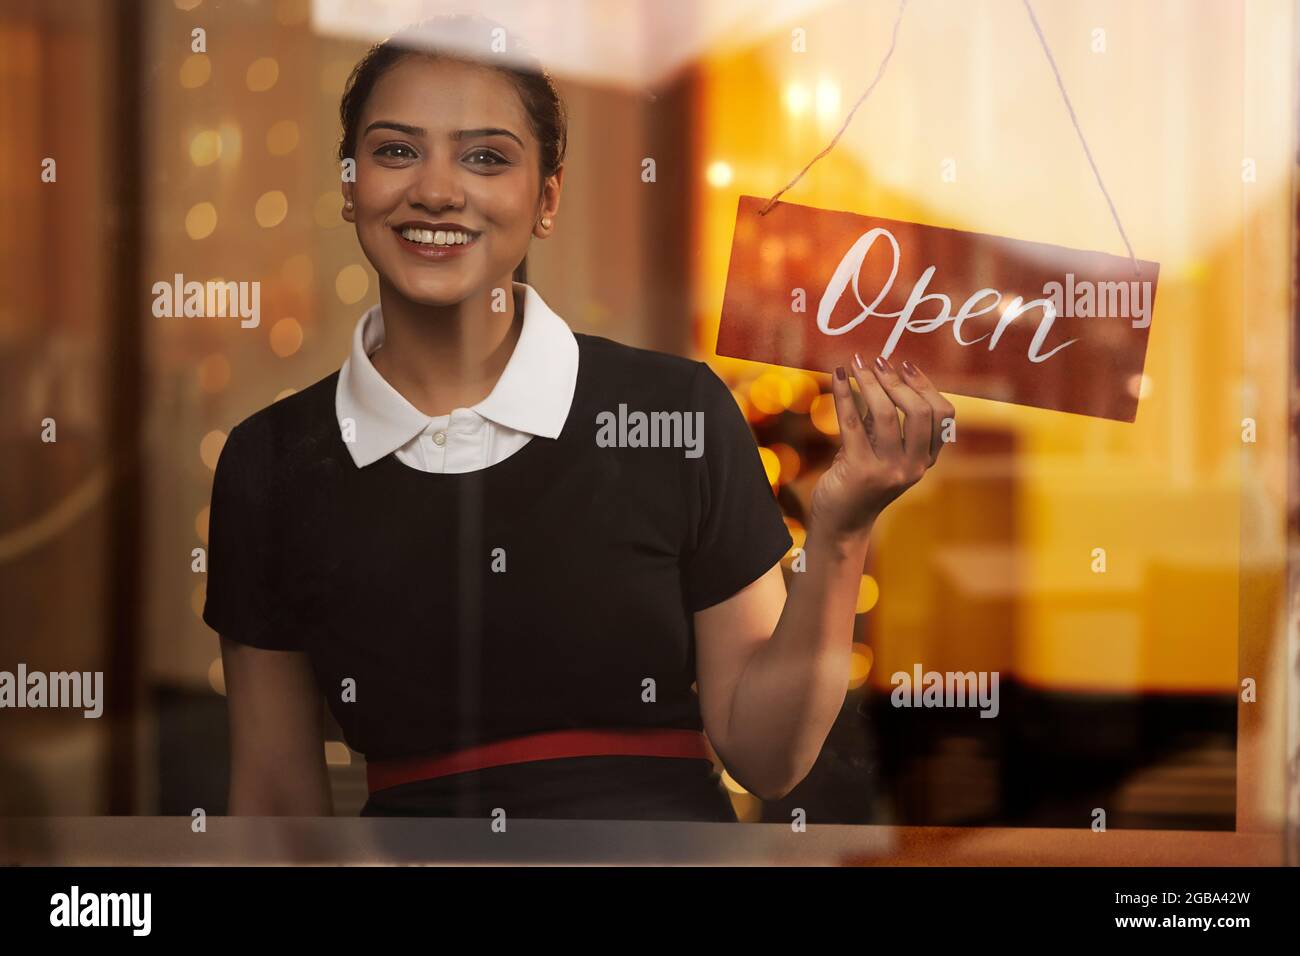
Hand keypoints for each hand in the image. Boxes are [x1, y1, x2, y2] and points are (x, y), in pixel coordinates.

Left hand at [809, 352, 954, 542]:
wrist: (841, 523)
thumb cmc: (860, 480)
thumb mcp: (882, 450)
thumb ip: (887, 420)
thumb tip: (880, 373)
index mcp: (926, 459)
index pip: (943, 414)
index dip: (926, 385)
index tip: (905, 365)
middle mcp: (913, 466)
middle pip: (919, 411)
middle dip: (897, 381)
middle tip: (878, 361)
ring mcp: (888, 471)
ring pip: (886, 414)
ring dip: (869, 382)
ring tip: (855, 364)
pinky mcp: (860, 470)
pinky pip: (853, 422)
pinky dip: (843, 394)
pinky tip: (835, 376)